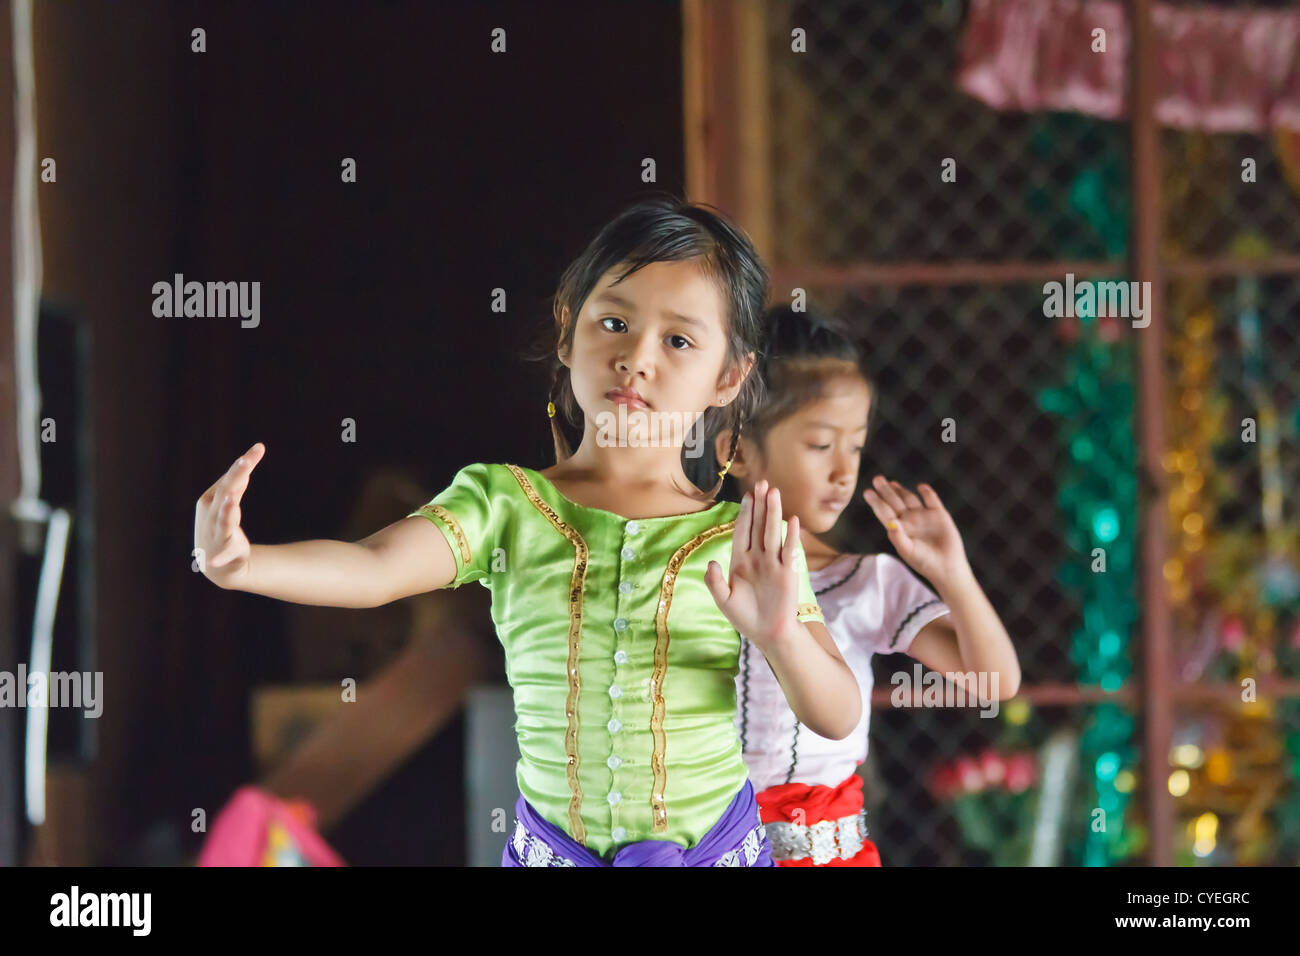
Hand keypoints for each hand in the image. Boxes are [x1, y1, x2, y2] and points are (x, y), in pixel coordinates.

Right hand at [194, 442, 264, 586]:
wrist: (217, 566)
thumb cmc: (222, 527)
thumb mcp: (229, 503)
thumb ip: (237, 485)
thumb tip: (247, 461)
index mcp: (210, 499)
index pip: (230, 478)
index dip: (244, 464)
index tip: (259, 448)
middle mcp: (211, 514)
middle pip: (227, 491)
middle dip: (236, 476)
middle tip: (246, 461)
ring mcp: (216, 533)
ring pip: (224, 520)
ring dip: (227, 511)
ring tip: (231, 501)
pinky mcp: (224, 553)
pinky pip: (222, 554)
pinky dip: (219, 557)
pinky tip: (214, 561)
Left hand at [705, 479, 800, 648]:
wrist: (768, 634)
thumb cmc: (745, 618)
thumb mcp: (724, 600)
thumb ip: (715, 582)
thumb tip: (712, 563)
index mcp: (740, 561)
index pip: (742, 531)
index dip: (745, 513)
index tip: (747, 495)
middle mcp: (758, 557)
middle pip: (759, 526)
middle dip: (760, 505)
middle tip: (763, 483)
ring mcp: (774, 563)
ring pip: (773, 532)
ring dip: (773, 513)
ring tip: (774, 492)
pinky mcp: (788, 573)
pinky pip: (789, 551)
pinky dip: (790, 535)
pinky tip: (792, 519)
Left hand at [863, 475, 970, 587]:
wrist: (946, 567)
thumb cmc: (924, 562)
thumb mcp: (908, 551)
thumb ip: (898, 537)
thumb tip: (890, 522)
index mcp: (899, 528)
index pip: (884, 512)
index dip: (876, 502)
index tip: (867, 492)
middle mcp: (909, 519)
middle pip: (895, 501)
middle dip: (886, 491)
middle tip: (877, 479)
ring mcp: (923, 516)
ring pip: (910, 498)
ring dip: (901, 490)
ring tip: (892, 483)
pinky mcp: (939, 514)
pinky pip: (932, 500)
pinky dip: (927, 492)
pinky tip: (921, 487)